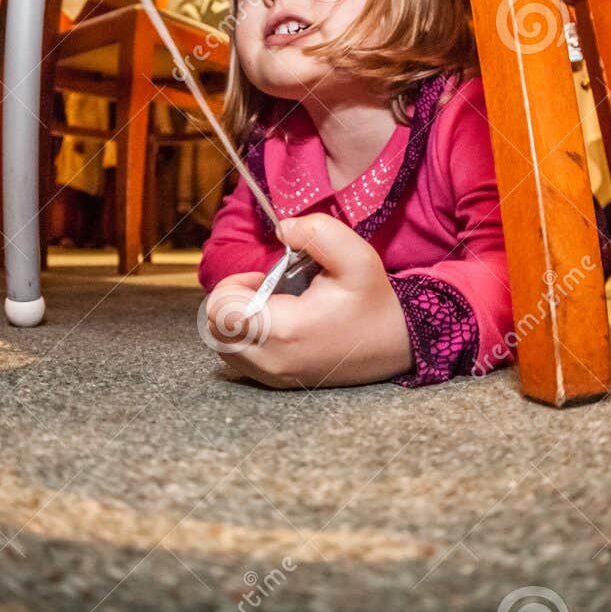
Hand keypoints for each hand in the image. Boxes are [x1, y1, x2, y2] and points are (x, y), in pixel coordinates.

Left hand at [205, 214, 412, 388]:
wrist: (396, 345)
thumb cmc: (373, 301)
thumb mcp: (356, 256)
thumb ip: (316, 232)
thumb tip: (283, 229)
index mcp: (284, 331)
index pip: (219, 310)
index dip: (234, 284)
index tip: (264, 278)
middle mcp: (271, 361)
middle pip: (213, 329)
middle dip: (232, 301)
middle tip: (267, 290)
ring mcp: (272, 376)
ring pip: (221, 345)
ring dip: (236, 320)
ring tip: (272, 307)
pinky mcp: (276, 382)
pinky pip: (237, 358)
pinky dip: (245, 338)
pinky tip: (275, 324)